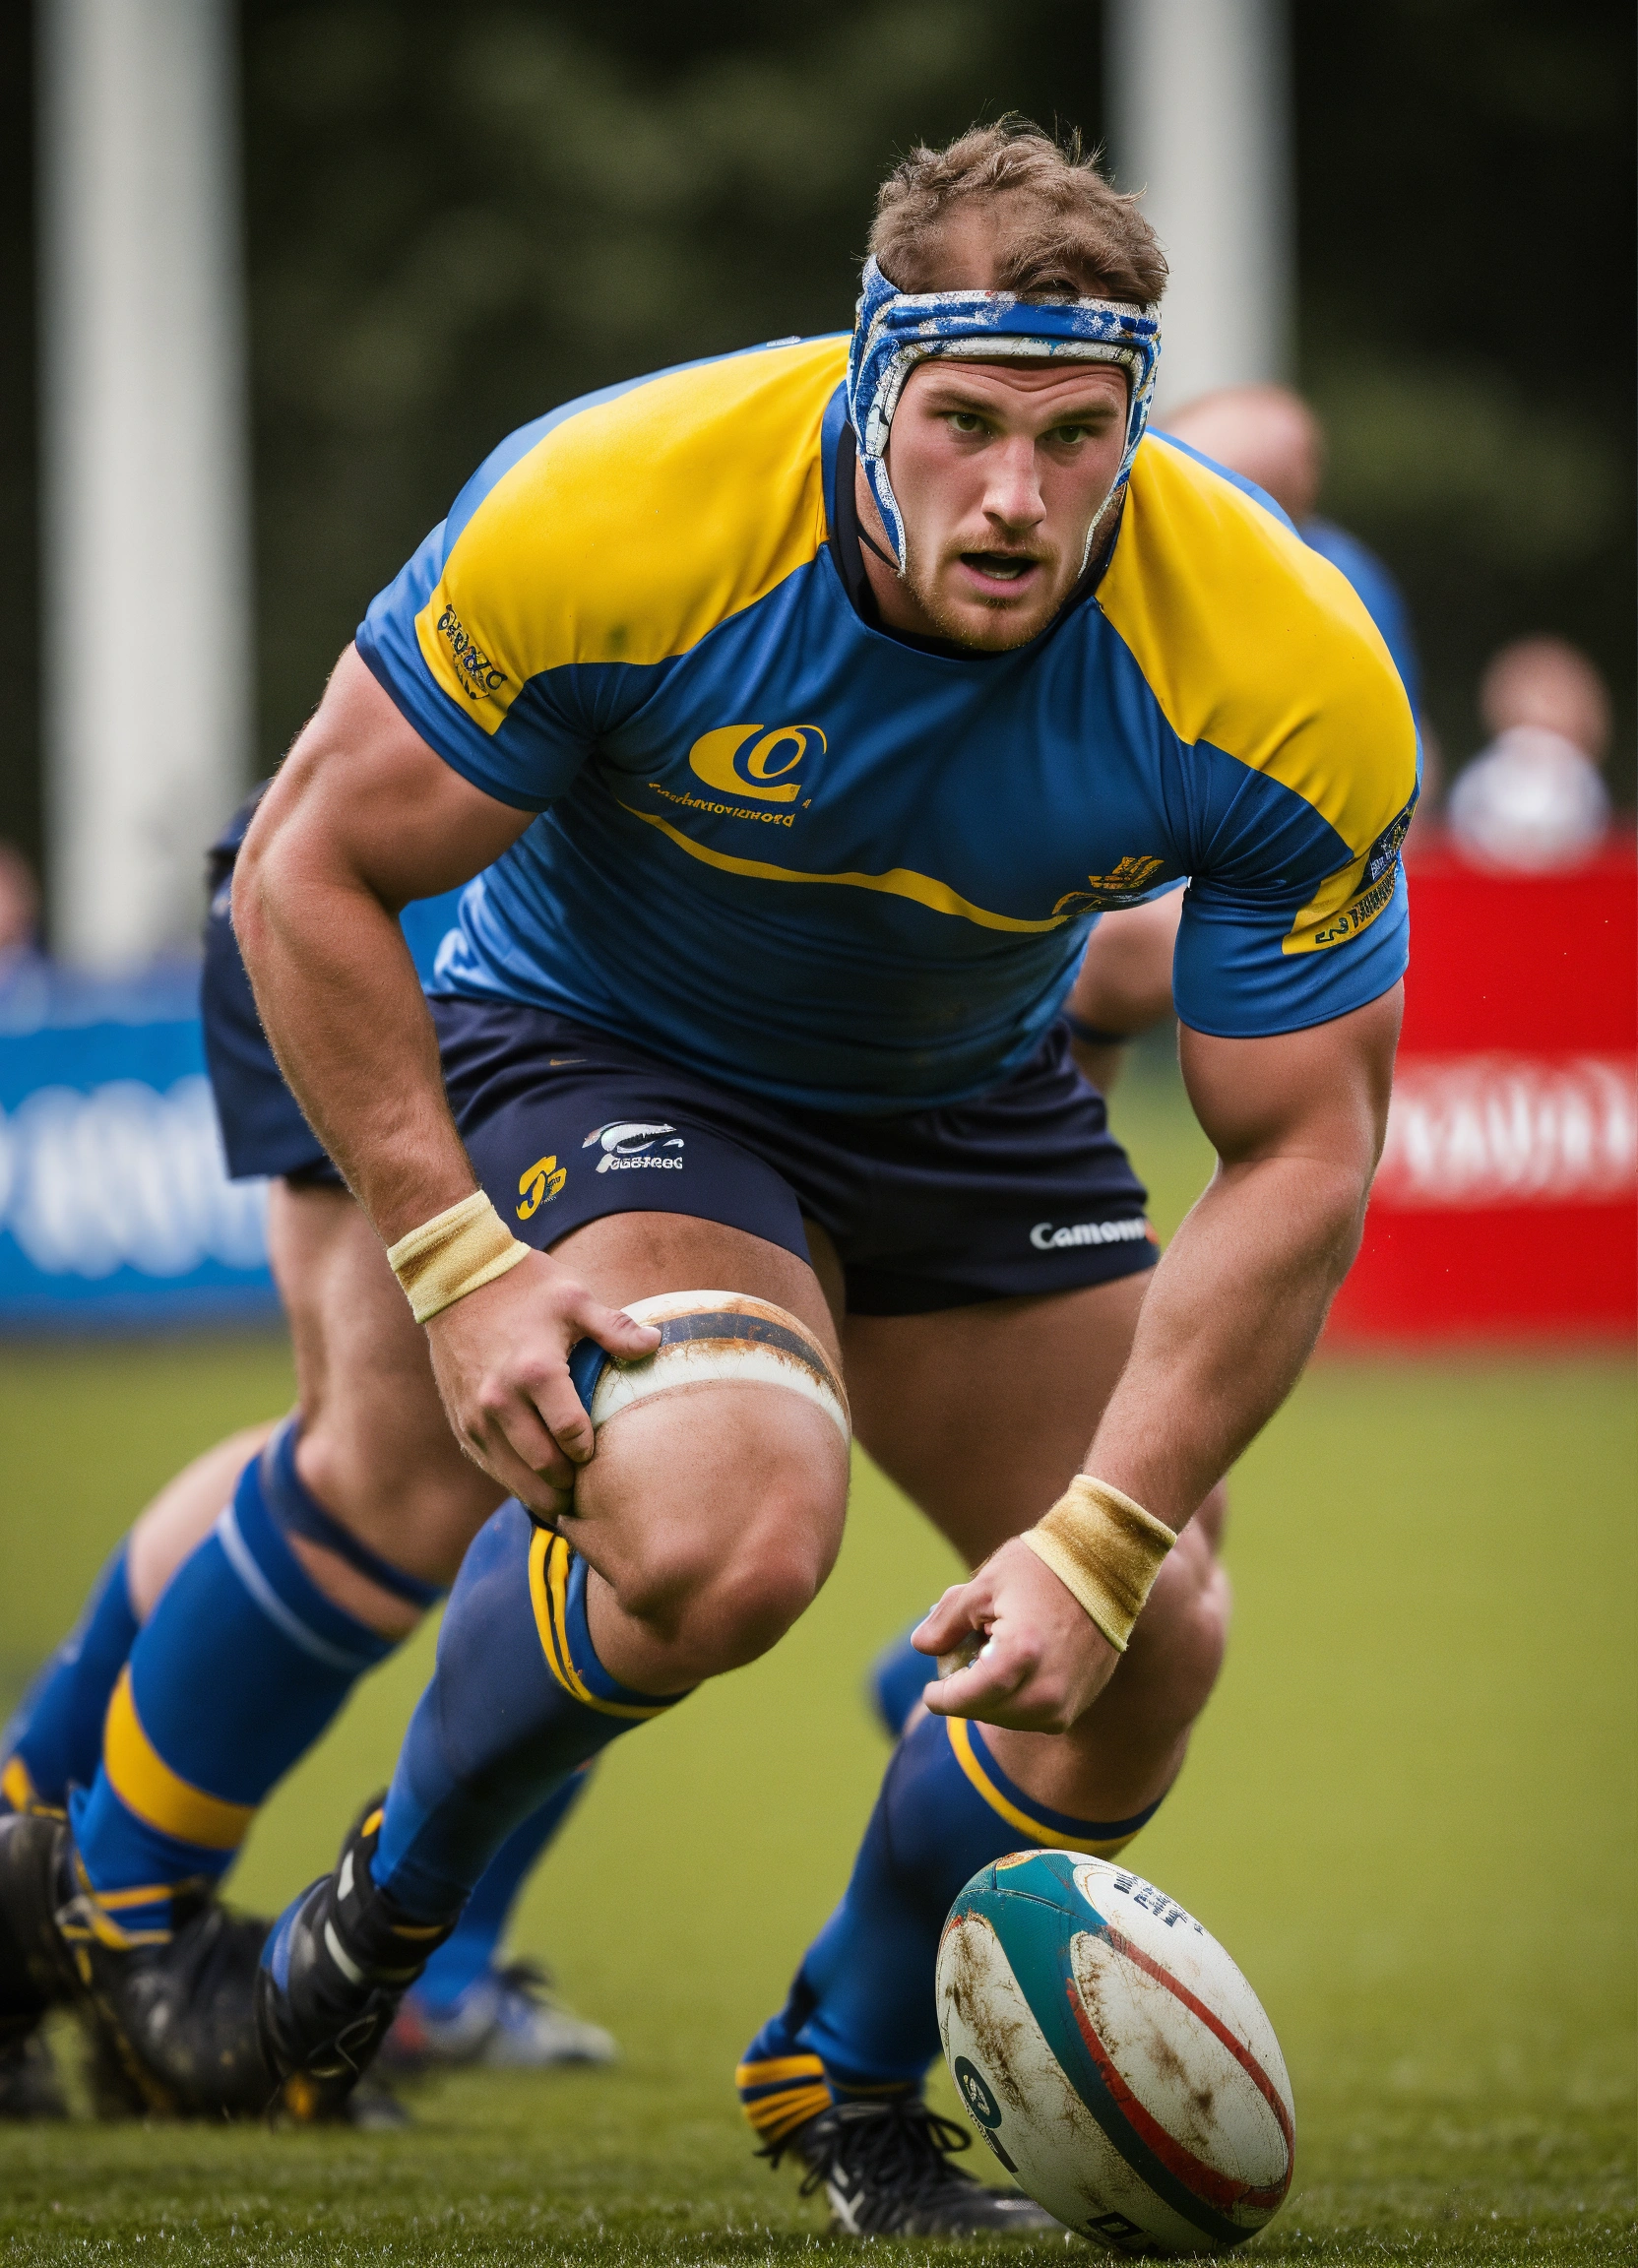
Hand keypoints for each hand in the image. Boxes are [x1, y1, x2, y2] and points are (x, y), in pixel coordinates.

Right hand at [425, 1249, 659, 1517]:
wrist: (456, 1282)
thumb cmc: (524, 1288)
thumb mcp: (575, 1299)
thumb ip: (615, 1328)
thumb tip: (655, 1345)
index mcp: (535, 1371)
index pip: (573, 1434)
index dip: (593, 1450)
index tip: (606, 1452)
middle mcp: (501, 1401)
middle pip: (544, 1467)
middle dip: (572, 1485)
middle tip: (594, 1489)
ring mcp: (476, 1417)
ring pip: (514, 1478)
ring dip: (545, 1495)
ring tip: (570, 1498)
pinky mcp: (461, 1424)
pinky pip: (492, 1468)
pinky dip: (516, 1482)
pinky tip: (539, 1485)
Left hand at [913, 1536, 1118, 1732]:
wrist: (1109, 1566)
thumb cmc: (1043, 1567)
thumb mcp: (985, 1584)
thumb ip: (946, 1621)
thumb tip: (922, 1647)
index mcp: (1019, 1655)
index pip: (964, 1698)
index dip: (940, 1696)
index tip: (931, 1688)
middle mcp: (1046, 1690)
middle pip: (985, 1711)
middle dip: (966, 1692)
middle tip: (964, 1655)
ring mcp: (1067, 1701)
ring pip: (1010, 1718)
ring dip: (994, 1695)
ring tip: (996, 1650)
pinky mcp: (1082, 1701)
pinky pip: (1037, 1714)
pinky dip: (1019, 1696)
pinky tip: (1020, 1662)